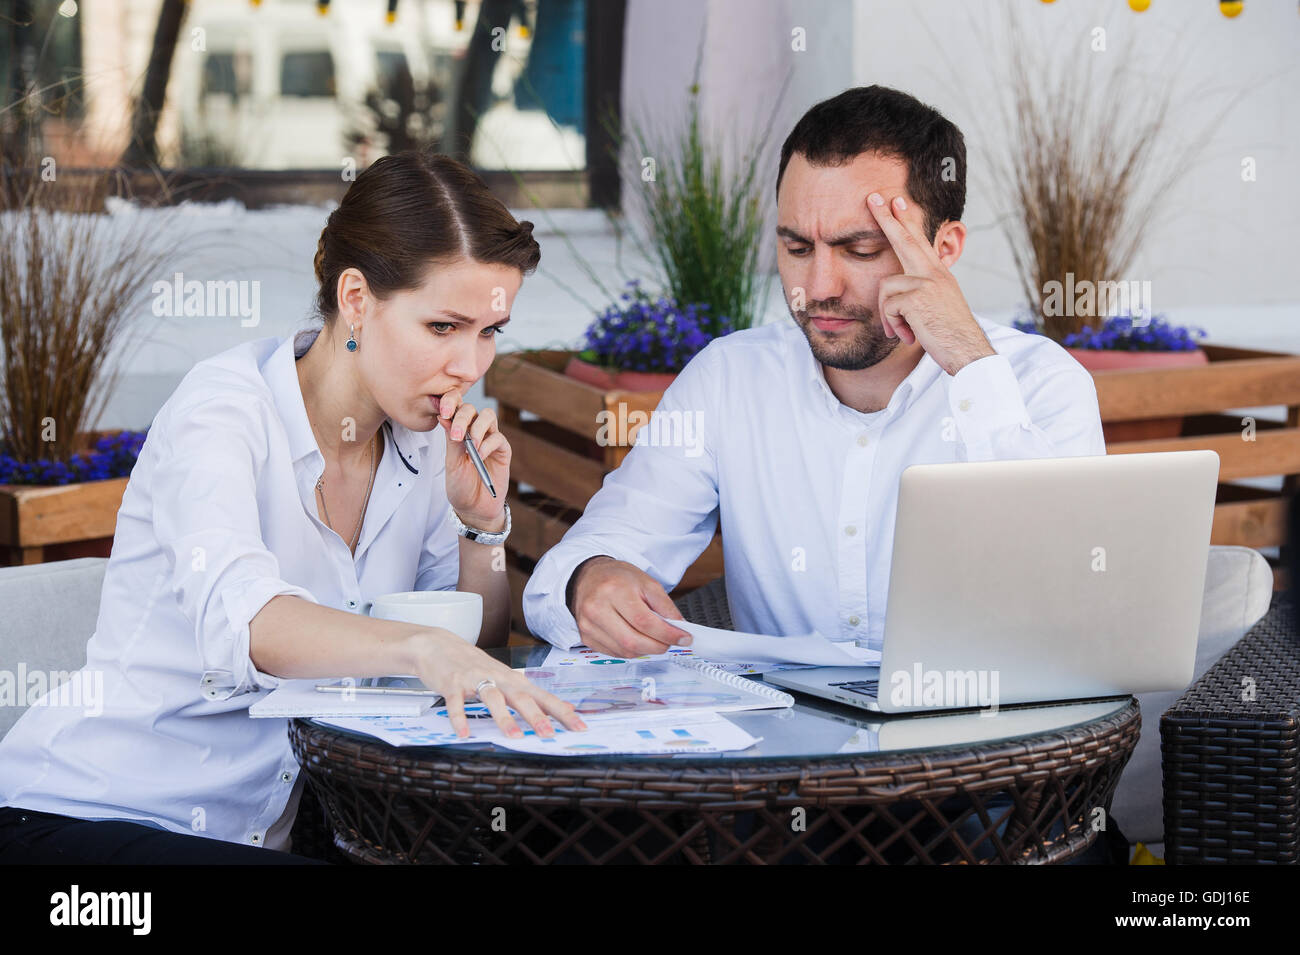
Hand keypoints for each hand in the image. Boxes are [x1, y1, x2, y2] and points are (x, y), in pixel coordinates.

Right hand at [409, 628, 586, 738]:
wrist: (438, 644)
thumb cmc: (475, 665)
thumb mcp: (505, 678)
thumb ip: (531, 694)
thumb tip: (563, 707)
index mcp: (513, 680)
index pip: (543, 697)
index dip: (562, 712)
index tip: (580, 726)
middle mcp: (498, 678)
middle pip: (522, 697)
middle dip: (537, 716)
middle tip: (550, 734)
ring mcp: (474, 680)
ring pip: (493, 698)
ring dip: (504, 718)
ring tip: (515, 737)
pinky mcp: (452, 684)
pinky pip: (456, 702)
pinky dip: (460, 717)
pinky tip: (464, 732)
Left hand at [436, 389, 509, 528]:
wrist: (474, 508)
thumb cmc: (460, 486)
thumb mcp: (451, 463)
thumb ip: (451, 440)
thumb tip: (443, 415)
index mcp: (458, 431)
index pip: (456, 407)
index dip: (451, 402)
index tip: (443, 411)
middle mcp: (474, 432)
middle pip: (472, 409)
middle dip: (463, 417)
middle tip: (457, 434)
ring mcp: (490, 439)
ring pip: (488, 416)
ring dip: (477, 428)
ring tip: (471, 446)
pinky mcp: (503, 450)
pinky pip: (497, 438)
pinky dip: (487, 445)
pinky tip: (480, 456)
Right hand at [570, 557, 691, 656]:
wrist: (589, 577)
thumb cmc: (617, 578)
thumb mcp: (647, 583)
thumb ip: (666, 607)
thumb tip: (680, 629)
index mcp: (614, 590)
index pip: (644, 621)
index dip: (667, 634)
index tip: (684, 638)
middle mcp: (597, 608)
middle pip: (633, 641)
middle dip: (658, 646)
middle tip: (671, 642)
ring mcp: (588, 625)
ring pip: (624, 651)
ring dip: (646, 650)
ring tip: (654, 639)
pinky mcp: (586, 636)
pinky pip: (614, 653)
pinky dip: (631, 651)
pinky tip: (637, 640)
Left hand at [866, 191, 995, 376]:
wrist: (968, 352)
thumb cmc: (950, 335)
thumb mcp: (936, 307)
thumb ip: (919, 293)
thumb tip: (895, 289)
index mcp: (939, 274)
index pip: (919, 241)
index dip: (907, 221)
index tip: (897, 202)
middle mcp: (935, 272)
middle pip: (905, 238)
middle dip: (886, 218)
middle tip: (872, 197)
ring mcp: (926, 282)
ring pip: (886, 288)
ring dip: (889, 316)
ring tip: (905, 331)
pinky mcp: (917, 296)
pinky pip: (888, 307)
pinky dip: (894, 326)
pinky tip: (909, 335)